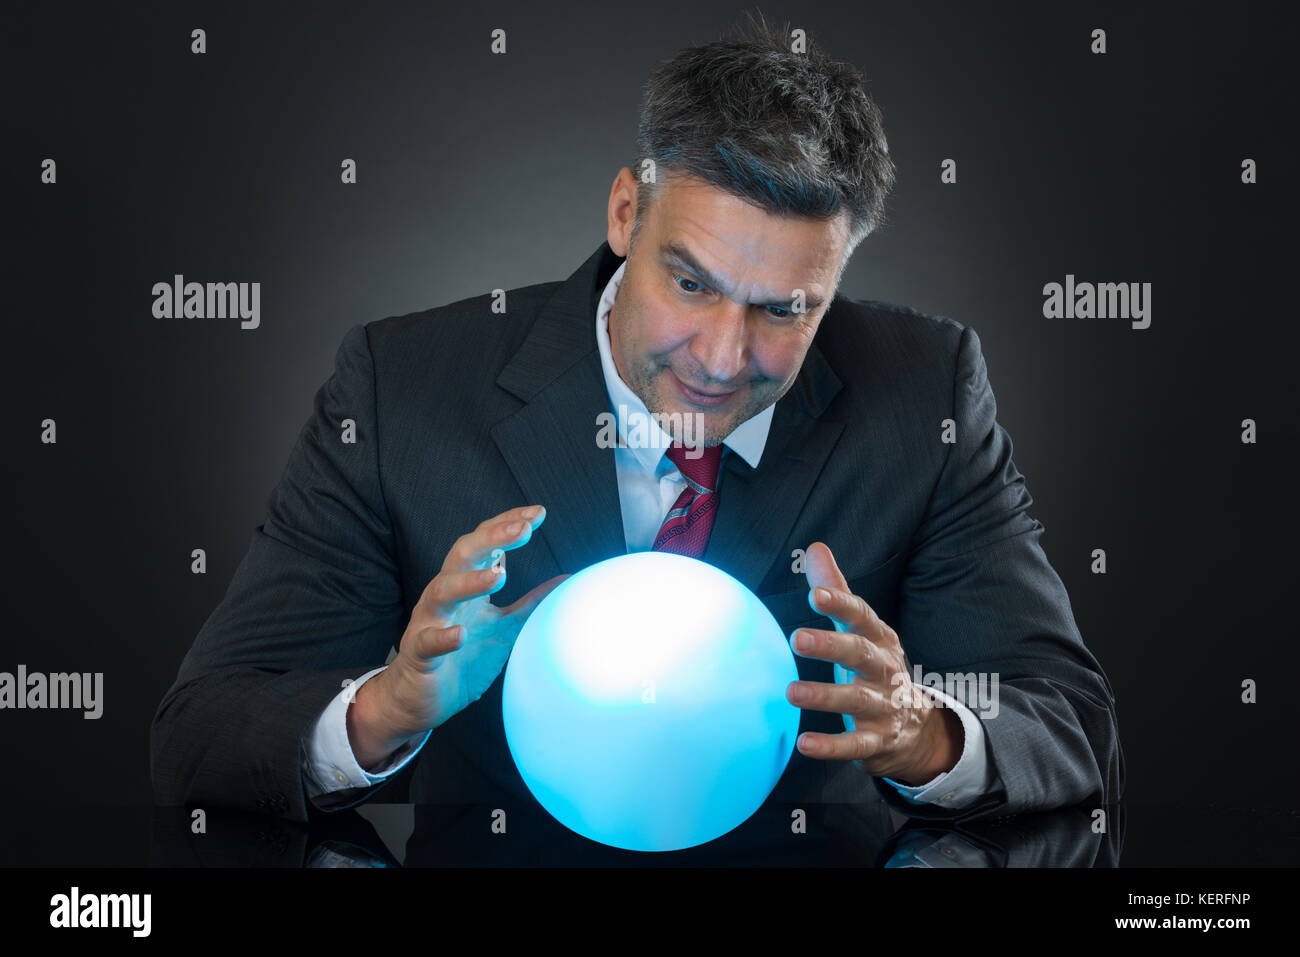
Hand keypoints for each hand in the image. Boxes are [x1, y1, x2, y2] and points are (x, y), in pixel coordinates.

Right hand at [348, 505, 567, 768]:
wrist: (419, 700)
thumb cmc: (462, 658)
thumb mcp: (504, 627)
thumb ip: (530, 602)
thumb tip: (566, 578)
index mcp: (464, 586)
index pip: (485, 544)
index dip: (507, 524)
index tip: (538, 513)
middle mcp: (444, 596)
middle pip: (462, 555)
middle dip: (492, 538)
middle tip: (523, 529)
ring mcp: (428, 623)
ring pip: (441, 592)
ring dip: (469, 582)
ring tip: (498, 576)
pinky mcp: (418, 655)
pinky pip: (426, 642)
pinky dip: (441, 637)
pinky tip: (459, 635)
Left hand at [786, 541, 961, 785]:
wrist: (917, 729)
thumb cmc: (875, 668)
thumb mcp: (861, 630)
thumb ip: (836, 592)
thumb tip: (815, 547)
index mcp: (880, 639)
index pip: (861, 616)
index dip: (840, 604)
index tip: (814, 595)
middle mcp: (885, 670)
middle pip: (861, 654)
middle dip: (831, 646)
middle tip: (796, 639)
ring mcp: (885, 707)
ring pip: (857, 699)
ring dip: (825, 696)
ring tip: (790, 692)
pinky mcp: (878, 741)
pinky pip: (856, 745)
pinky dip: (832, 746)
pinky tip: (804, 744)